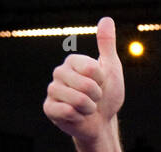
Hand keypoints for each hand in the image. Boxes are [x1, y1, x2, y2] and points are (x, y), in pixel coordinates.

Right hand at [43, 17, 124, 145]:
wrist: (102, 122)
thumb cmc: (107, 96)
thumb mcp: (111, 69)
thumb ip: (107, 45)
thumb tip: (106, 19)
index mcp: (72, 61)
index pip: (92, 69)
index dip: (102, 80)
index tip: (101, 83)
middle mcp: (59, 73)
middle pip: (86, 86)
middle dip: (97, 97)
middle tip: (94, 99)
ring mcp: (52, 91)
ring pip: (78, 100)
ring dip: (89, 109)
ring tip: (87, 108)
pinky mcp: (49, 108)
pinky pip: (67, 112)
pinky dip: (79, 118)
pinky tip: (77, 117)